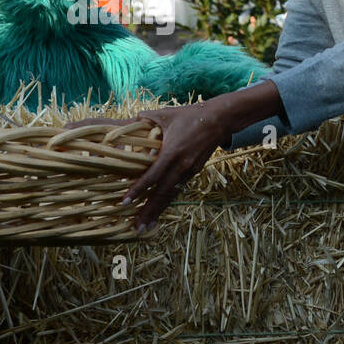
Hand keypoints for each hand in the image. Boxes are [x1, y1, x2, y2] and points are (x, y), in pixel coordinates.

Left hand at [115, 103, 228, 232]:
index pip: (152, 176)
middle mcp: (181, 166)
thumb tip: (130, 120)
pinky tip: (159, 210)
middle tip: (137, 228)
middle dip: (149, 212)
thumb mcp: (165, 114)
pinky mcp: (194, 172)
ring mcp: (189, 171)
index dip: (138, 190)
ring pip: (171, 195)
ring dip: (158, 211)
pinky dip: (167, 201)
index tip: (125, 202)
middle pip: (162, 194)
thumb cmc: (189, 115)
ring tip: (146, 227)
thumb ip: (145, 117)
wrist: (218, 120)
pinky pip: (178, 190)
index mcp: (172, 152)